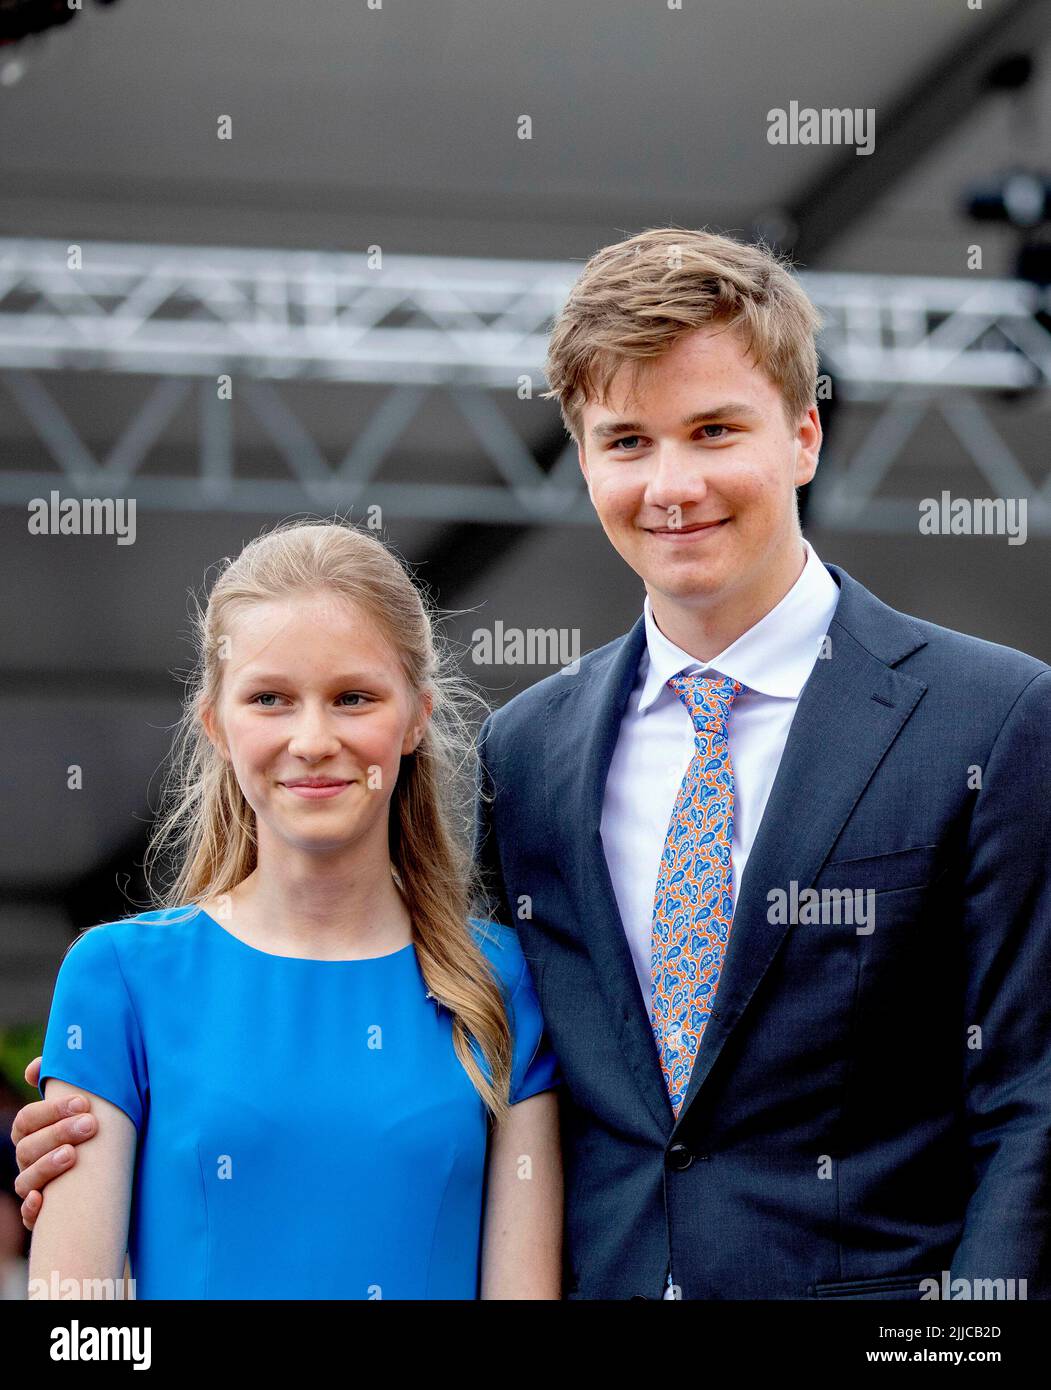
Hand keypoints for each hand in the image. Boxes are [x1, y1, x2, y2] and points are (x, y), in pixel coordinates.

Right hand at [10, 1057, 96, 1230]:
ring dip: (46, 1167)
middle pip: (27, 1148)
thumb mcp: (88, 1105)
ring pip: (25, 1180)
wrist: (118, 1174)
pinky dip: (32, 1209)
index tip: (83, 1102)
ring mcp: (36, 1187)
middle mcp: (30, 1161)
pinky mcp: (46, 1216)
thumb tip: (34, 1069)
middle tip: (90, 1125)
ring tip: (72, 1155)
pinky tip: (42, 1199)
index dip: (51, 1110)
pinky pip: (30, 1217)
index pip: (27, 1120)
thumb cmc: (96, 1130)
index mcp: (33, 1133)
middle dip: (58, 1133)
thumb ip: (66, 1081)